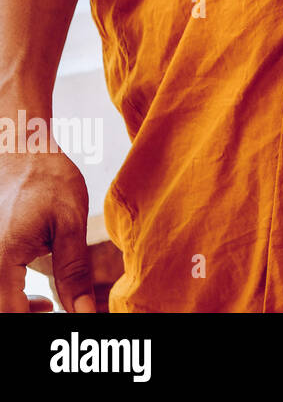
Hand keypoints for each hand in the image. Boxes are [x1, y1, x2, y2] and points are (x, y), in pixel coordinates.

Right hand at [0, 146, 94, 312]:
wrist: (22, 148)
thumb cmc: (48, 179)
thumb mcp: (70, 224)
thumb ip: (74, 272)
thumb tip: (84, 312)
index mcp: (0, 260)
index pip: (12, 314)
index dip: (35, 323)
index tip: (60, 316)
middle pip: (0, 309)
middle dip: (24, 315)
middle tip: (53, 312)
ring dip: (16, 308)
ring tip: (47, 306)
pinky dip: (10, 295)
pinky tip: (32, 292)